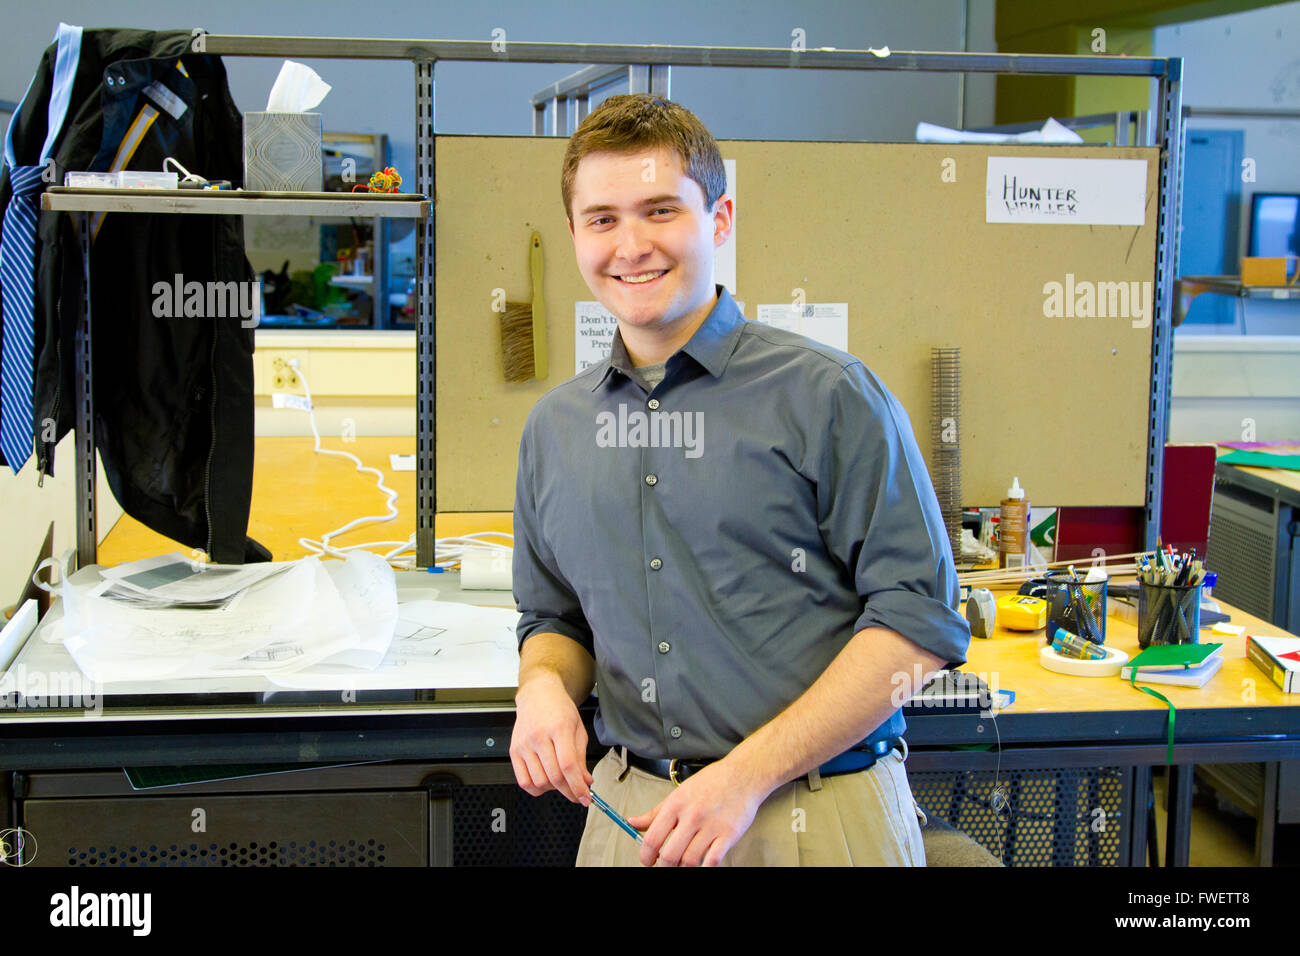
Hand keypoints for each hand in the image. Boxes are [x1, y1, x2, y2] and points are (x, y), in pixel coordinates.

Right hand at [509, 673, 592, 804]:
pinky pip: (523, 781)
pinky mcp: (513, 751)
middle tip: (578, 794)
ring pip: (539, 782)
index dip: (578, 786)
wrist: (538, 695)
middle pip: (554, 777)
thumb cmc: (559, 709)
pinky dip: (536, 789)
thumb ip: (581, 758)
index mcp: (559, 728)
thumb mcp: (577, 729)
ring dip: (554, 790)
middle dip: (569, 792)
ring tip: (561, 782)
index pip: (568, 765)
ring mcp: (524, 744)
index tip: (586, 797)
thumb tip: (585, 782)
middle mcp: (539, 736)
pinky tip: (546, 783)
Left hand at [626, 757, 769, 866]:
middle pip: (670, 855)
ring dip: (684, 868)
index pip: (652, 837)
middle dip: (664, 867)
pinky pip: (713, 861)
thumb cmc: (711, 783)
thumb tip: (632, 822)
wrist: (743, 775)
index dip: (645, 855)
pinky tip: (702, 864)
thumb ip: (655, 812)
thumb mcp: (679, 792)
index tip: (647, 861)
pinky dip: (705, 868)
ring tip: (683, 864)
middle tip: (665, 867)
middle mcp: (692, 816)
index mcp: (676, 804)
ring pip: (690, 861)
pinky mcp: (728, 834)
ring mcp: (711, 826)